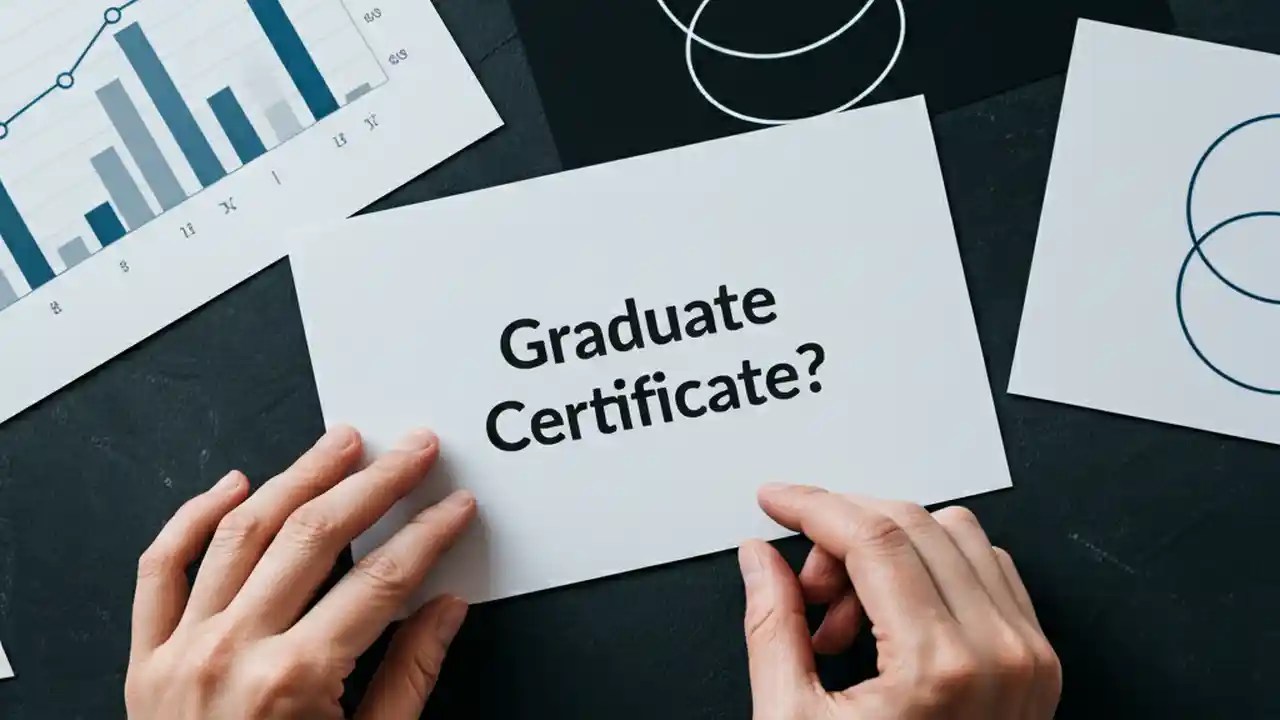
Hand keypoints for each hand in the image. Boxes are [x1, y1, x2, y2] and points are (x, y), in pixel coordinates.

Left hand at [125, 426, 475, 718]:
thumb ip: (408, 678)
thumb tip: (446, 608)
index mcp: (296, 681)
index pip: (381, 580)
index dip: (427, 535)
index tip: (455, 507)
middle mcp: (234, 652)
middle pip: (315, 534)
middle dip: (375, 483)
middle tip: (412, 448)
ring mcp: (182, 649)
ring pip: (244, 530)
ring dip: (298, 475)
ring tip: (340, 442)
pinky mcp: (144, 658)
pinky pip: (161, 566)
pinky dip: (193, 515)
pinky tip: (233, 482)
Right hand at [739, 485, 1060, 719]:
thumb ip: (772, 627)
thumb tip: (760, 560)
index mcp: (938, 666)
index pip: (871, 534)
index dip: (812, 504)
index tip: (778, 500)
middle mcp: (998, 652)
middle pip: (910, 523)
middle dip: (841, 534)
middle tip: (805, 586)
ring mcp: (1028, 658)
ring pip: (956, 533)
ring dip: (890, 550)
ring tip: (846, 616)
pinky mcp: (1038, 665)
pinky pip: (989, 569)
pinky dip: (934, 570)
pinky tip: (892, 617)